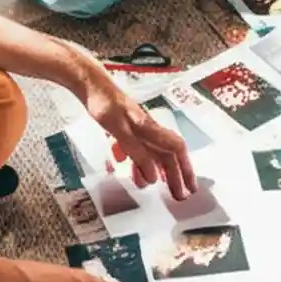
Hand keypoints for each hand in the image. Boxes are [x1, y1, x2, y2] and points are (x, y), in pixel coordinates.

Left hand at [84, 74, 196, 200]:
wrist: (91, 85)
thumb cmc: (105, 103)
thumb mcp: (119, 130)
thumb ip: (136, 152)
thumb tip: (153, 175)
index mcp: (151, 129)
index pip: (177, 150)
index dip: (185, 169)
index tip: (190, 187)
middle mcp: (148, 130)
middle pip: (166, 156)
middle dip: (174, 177)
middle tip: (178, 196)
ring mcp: (137, 129)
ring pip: (151, 154)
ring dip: (153, 171)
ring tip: (150, 186)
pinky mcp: (126, 129)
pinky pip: (135, 149)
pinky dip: (135, 161)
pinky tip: (126, 167)